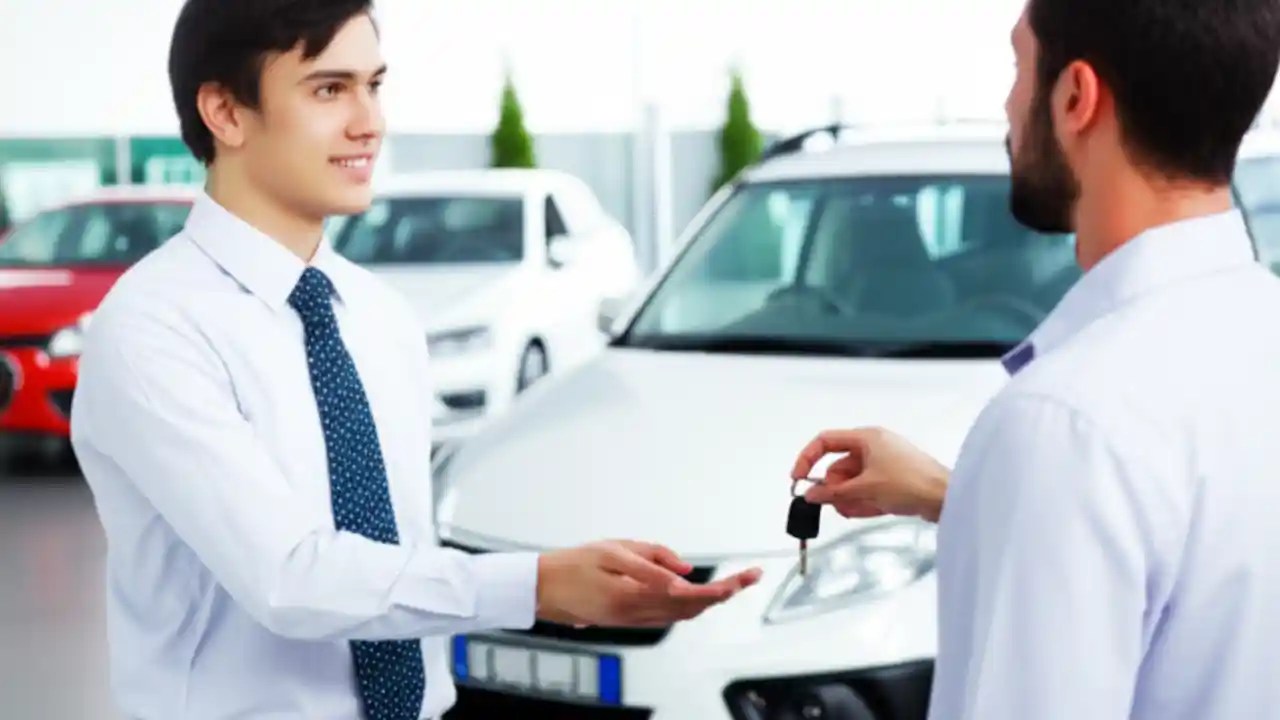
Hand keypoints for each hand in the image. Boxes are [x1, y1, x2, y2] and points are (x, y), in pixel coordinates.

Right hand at [535, 540, 761, 627]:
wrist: (540, 589)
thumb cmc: (571, 565)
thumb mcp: (611, 550)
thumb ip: (651, 559)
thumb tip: (685, 570)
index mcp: (634, 596)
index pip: (690, 596)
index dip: (721, 589)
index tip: (742, 579)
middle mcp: (637, 613)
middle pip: (693, 609)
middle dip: (725, 593)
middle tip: (749, 576)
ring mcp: (633, 619)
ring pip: (683, 615)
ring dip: (710, 601)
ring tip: (734, 584)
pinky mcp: (628, 619)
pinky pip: (668, 616)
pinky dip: (689, 606)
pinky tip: (698, 596)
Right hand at [791, 427, 948, 521]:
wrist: (947, 498)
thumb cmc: (912, 483)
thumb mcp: (865, 489)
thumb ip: (834, 493)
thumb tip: (811, 495)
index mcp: (866, 438)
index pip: (825, 441)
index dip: (807, 459)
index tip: (798, 479)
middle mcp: (873, 447)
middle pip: (839, 467)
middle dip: (835, 489)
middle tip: (836, 504)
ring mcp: (883, 464)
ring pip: (852, 481)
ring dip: (849, 498)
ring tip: (856, 510)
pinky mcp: (892, 480)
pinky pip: (867, 489)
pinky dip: (863, 501)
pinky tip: (867, 511)